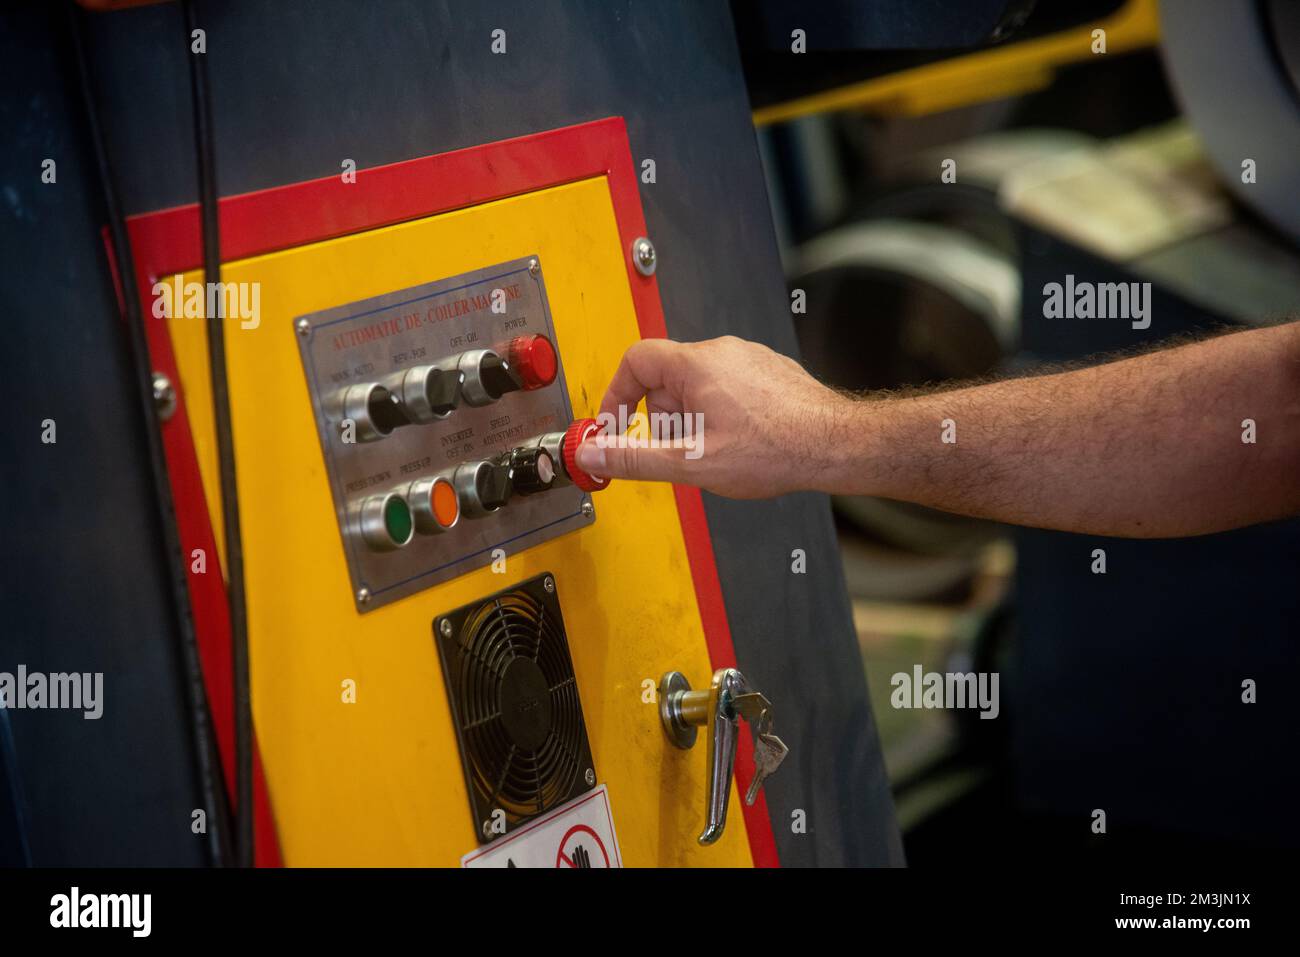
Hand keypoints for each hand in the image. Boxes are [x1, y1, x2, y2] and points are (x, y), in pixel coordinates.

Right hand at [575, 336, 851, 497]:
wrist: (836, 446)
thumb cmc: (775, 449)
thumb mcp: (692, 463)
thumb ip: (635, 458)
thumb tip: (594, 454)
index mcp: (698, 364)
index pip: (636, 360)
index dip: (618, 395)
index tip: (617, 425)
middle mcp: (723, 351)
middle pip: (667, 378)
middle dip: (664, 418)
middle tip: (679, 451)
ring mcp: (749, 358)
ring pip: (699, 385)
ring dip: (694, 419)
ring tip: (718, 451)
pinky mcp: (769, 371)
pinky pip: (728, 387)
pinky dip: (722, 413)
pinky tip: (742, 442)